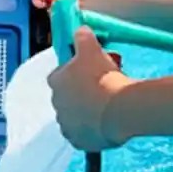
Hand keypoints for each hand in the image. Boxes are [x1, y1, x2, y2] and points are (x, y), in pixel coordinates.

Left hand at [47, 26, 135, 150]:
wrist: (117, 109)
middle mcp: (56, 104)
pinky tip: (105, 123)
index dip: (74, 73)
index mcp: (56, 81)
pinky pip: (82, 135)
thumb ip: (83, 37)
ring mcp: (66, 124)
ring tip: (106, 107)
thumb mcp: (92, 49)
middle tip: (102, 88)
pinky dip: (91, 130)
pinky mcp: (78, 141)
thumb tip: (80, 30)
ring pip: (75, 116)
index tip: (88, 71)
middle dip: (81, 92)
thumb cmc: (102, 77)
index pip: (59, 75)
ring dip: (86, 112)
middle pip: (67, 96)